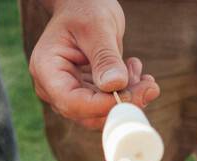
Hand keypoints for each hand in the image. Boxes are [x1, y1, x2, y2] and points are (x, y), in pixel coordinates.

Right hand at [30, 0, 159, 129]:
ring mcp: (69, 91)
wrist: (83, 3)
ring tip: (139, 70)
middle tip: (149, 86)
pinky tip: (134, 69)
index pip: (71, 102)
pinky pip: (106, 104)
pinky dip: (126, 92)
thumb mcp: (97, 27)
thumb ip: (105, 58)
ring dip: (127, 97)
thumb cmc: (85, 7)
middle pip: (87, 114)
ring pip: (100, 112)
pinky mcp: (85, 92)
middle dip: (121, 104)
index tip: (132, 95)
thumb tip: (115, 86)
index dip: (102, 105)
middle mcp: (53, 87)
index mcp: (47, 70)